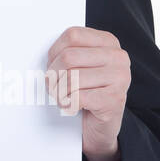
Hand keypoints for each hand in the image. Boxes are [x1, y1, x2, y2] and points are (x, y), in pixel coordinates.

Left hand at [46, 26, 129, 160]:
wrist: (102, 125)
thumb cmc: (88, 90)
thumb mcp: (81, 64)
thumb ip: (68, 52)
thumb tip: (39, 48)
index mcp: (109, 42)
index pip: (72, 35)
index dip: (55, 51)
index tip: (52, 64)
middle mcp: (118, 58)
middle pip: (69, 57)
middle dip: (53, 74)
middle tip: (53, 85)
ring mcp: (120, 78)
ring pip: (71, 77)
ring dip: (59, 91)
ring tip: (63, 96)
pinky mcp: (114, 100)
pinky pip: (77, 97)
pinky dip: (67, 103)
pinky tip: (72, 106)